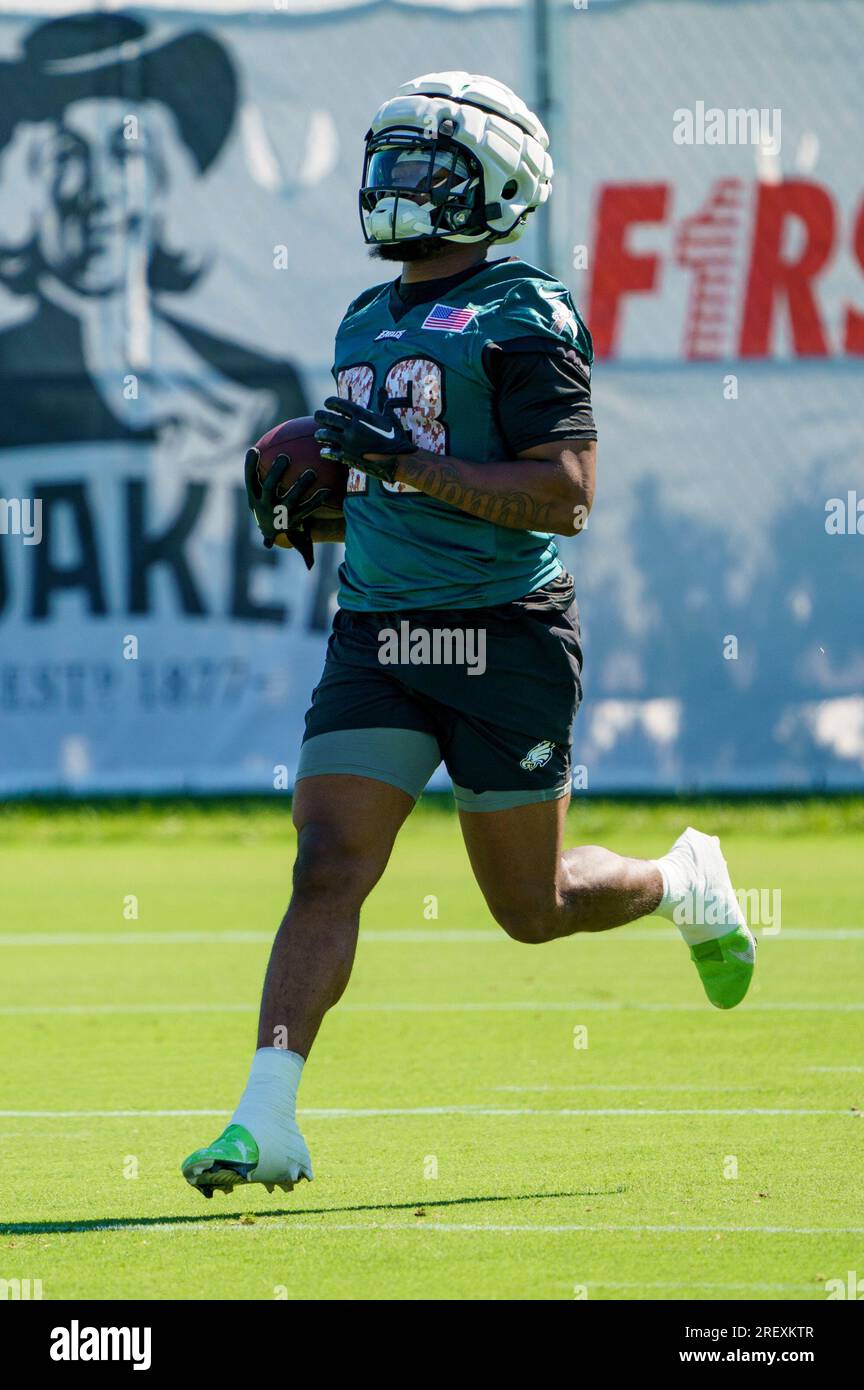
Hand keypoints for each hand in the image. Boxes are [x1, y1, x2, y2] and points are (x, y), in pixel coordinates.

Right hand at [244, 448, 330, 567]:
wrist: (272, 534)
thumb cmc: (267, 504)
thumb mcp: (259, 494)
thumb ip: (261, 474)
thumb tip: (266, 444)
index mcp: (254, 498)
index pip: (250, 480)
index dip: (250, 466)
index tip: (254, 450)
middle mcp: (264, 507)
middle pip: (269, 488)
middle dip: (276, 473)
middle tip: (284, 457)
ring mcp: (279, 515)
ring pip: (291, 499)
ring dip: (301, 485)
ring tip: (311, 472)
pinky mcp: (293, 522)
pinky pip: (307, 509)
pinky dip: (317, 500)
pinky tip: (327, 490)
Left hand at [313, 396, 416, 482]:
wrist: (398, 460)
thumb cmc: (396, 438)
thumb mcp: (390, 418)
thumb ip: (383, 402)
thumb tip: (382, 389)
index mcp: (361, 415)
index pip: (340, 404)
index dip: (330, 402)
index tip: (327, 403)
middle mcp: (352, 427)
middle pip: (328, 418)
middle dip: (320, 416)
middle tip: (317, 415)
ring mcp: (348, 442)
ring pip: (325, 435)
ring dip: (320, 434)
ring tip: (319, 435)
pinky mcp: (347, 456)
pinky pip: (330, 452)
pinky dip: (326, 451)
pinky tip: (324, 451)